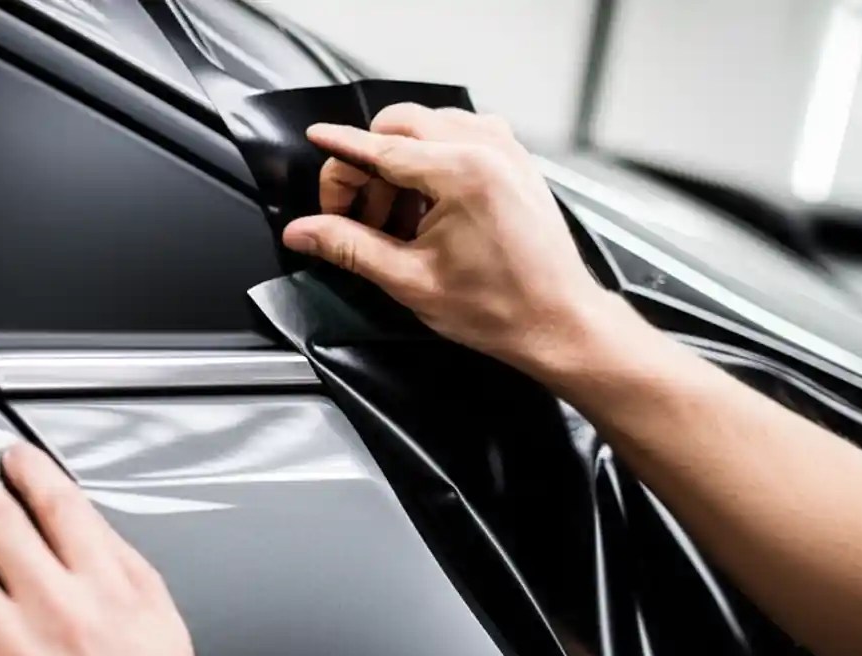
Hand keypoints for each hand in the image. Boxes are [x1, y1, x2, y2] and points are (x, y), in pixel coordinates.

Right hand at [283, 103, 611, 373]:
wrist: (559, 322)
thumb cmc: (500, 309)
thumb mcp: (410, 280)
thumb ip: (350, 248)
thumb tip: (303, 232)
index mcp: (462, 172)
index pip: (381, 148)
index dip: (342, 148)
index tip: (317, 138)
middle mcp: (487, 148)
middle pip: (400, 126)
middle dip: (368, 164)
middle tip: (354, 214)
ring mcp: (505, 149)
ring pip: (427, 130)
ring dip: (398, 165)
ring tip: (393, 222)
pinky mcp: (514, 160)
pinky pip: (458, 139)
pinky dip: (430, 164)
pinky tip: (424, 210)